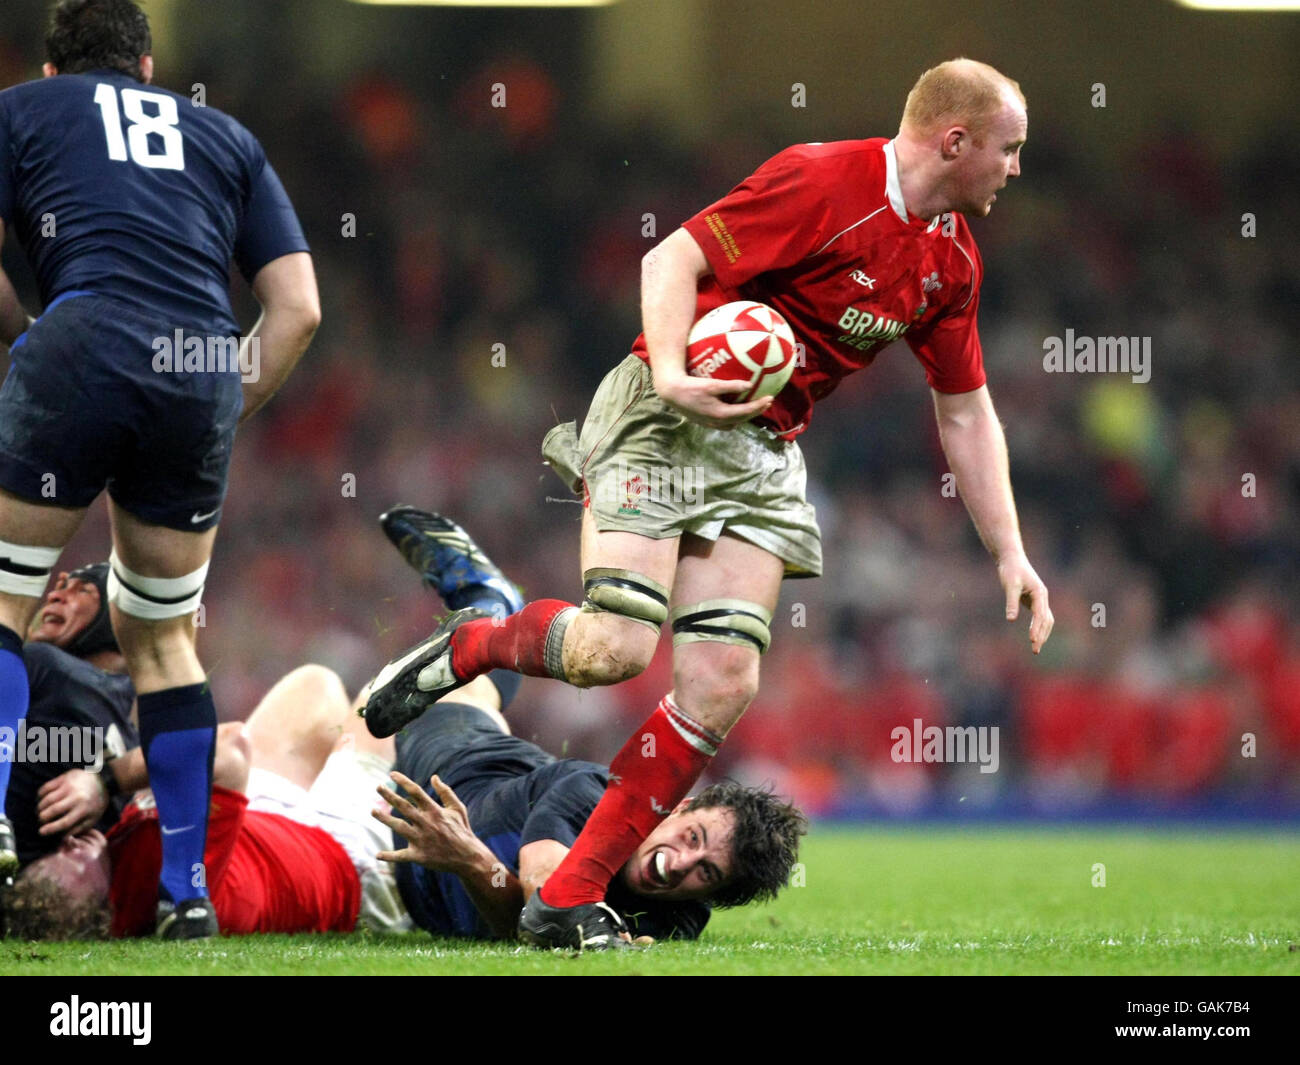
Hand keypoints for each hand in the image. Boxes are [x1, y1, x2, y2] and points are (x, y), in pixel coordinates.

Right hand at [37, 768, 109, 836]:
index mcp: (84, 809)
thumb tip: (61, 838)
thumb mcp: (92, 817)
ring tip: (40, 812)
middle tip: (40, 821)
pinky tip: (41, 800)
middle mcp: (76, 797)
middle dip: (42, 818)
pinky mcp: (64, 777)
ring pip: (47, 799)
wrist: (101, 779)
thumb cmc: (94, 803)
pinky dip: (40, 795)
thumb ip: (78, 828)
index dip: (51, 829)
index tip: (41, 832)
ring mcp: (70, 786)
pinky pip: (45, 788)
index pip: (64, 822)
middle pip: (53, 810)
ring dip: (39, 808)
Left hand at [372, 771, 483, 873]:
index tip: (392, 774)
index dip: (403, 781)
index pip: (416, 791)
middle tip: (378, 787)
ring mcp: (421, 839)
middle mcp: (426, 823)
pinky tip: (378, 855)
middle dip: (389, 795)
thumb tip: (434, 777)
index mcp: (434, 811)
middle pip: (403, 806)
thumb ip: (445, 792)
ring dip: (384, 818)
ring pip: (398, 826)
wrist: (468, 857)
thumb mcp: (458, 808)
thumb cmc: (462, 830)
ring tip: (373, 810)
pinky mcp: (419, 855)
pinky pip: (400, 856)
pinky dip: (389, 856)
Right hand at [654, 370, 773, 429]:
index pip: (745, 412)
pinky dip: (734, 416)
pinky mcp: (705, 421)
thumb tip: (749, 385)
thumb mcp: (712, 385)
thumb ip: (731, 386)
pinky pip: (725, 421)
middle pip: (742, 419)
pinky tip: (734, 407)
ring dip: (745, 415)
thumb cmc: (691, 387)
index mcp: (721, 414)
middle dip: (756, 411)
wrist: (672, 393)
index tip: (770, 398)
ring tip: (754, 406)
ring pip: (734, 422)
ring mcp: (710, 423)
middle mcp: (717, 422)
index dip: (759, 406)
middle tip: (767, 402)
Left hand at [997, 550, 1053, 653]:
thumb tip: (1011, 620)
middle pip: (1046, 620)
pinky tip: (1034, 637)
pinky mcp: (1034, 601)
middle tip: (1035, 650)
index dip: (1036, 628)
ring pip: (1046, 620)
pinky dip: (1039, 628)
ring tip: (1035, 648)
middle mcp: (1043, 597)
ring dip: (1042, 634)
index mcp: (1039, 593)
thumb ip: (1011, 602)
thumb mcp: (1010, 585)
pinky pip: (1040, 617)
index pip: (1040, 614)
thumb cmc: (1011, 570)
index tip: (1032, 640)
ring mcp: (1040, 599)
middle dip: (1041, 635)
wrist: (1012, 559)